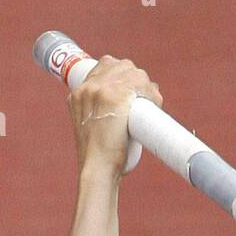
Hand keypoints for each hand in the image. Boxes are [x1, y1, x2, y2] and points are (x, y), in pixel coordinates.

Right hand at [68, 56, 162, 178]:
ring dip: (146, 86)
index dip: (122, 74)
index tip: (131, 86)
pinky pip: (140, 84)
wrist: (97, 170)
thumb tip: (121, 115)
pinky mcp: (115, 96)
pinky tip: (156, 102)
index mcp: (79, 93)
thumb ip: (100, 116)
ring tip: (152, 102)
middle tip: (146, 97)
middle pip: (121, 65)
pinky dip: (151, 93)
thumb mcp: (91, 130)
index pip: (105, 65)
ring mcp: (101, 89)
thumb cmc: (99, 159)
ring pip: (133, 73)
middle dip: (137, 78)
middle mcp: (88, 87)